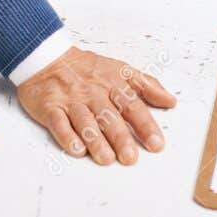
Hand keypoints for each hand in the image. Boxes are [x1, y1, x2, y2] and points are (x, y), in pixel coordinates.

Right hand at [16, 46, 175, 165]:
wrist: (47, 58)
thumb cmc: (86, 68)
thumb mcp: (120, 69)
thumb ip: (147, 85)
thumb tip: (170, 101)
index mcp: (112, 83)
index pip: (132, 105)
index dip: (145, 124)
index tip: (156, 143)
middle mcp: (93, 93)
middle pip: (109, 116)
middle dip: (121, 137)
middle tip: (131, 157)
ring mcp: (71, 100)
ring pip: (85, 121)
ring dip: (96, 140)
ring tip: (106, 158)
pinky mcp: (50, 108)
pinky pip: (58, 123)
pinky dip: (67, 136)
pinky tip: (76, 149)